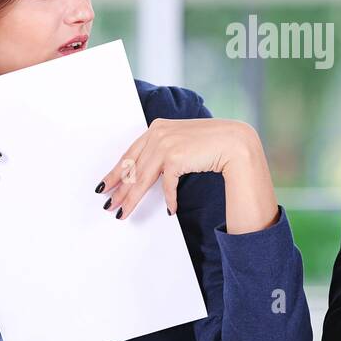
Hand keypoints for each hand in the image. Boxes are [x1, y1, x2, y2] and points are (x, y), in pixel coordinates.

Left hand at [95, 117, 279, 231]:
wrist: (234, 142)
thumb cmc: (212, 143)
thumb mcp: (182, 142)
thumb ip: (164, 151)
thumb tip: (147, 173)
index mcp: (156, 128)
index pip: (130, 154)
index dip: (116, 172)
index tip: (106, 186)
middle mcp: (158, 133)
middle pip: (132, 168)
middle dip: (119, 189)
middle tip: (110, 205)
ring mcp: (166, 144)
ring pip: (142, 178)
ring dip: (133, 198)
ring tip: (124, 212)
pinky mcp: (176, 157)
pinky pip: (167, 185)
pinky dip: (170, 199)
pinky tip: (171, 209)